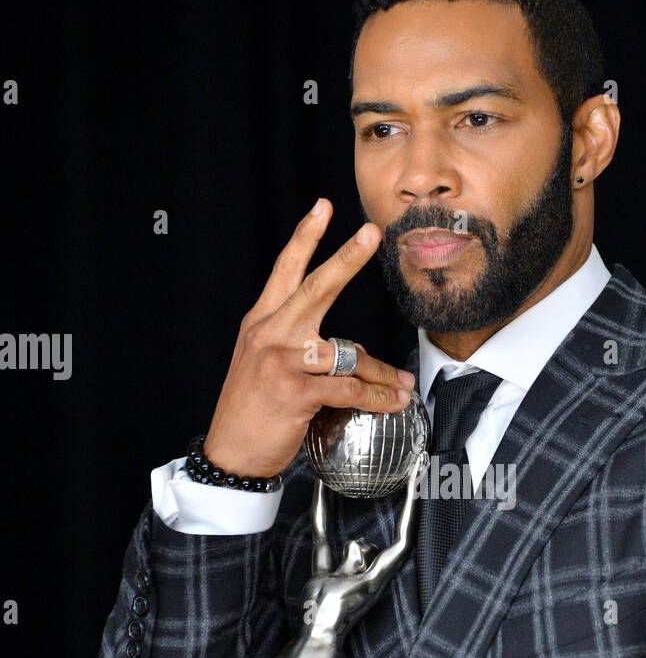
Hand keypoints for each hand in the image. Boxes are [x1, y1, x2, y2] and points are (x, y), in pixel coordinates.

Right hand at [202, 199, 415, 477]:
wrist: (230, 451)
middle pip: (315, 287)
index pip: (285, 270)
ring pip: (348, 353)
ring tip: (403, 383)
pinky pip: (349, 389)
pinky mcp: (296, 392)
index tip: (323, 207)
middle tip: (371, 233)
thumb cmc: (250, 408)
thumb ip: (296, 342)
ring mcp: (282, 362)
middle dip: (347, 258)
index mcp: (262, 321)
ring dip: (382, 372)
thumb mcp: (261, 362)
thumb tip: (348, 349)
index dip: (305, 236)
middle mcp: (271, 333)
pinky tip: (393, 402)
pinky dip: (377, 397)